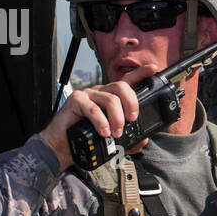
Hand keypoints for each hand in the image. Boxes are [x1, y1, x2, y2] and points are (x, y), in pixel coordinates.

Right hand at [39, 64, 157, 169]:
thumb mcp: (113, 139)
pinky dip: (101, 121)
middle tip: (131, 120)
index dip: (140, 74)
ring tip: (115, 133)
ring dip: (117, 118)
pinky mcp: (76, 100)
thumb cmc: (87, 138)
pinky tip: (104, 132)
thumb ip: (129, 139)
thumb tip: (143, 140)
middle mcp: (100, 92)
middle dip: (131, 103)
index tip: (153, 69)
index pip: (127, 82)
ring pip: (110, 99)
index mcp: (110, 97)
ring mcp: (88, 94)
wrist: (63, 146)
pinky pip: (93, 108)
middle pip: (121, 87)